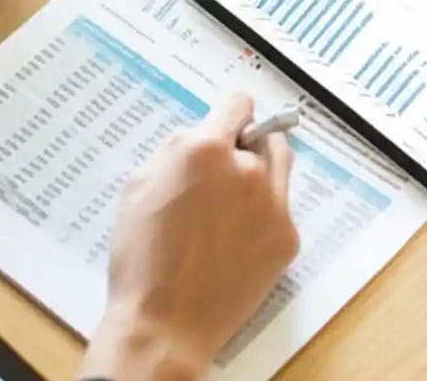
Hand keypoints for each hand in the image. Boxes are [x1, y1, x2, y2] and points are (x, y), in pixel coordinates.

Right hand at [80, 93, 298, 380]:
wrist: (166, 322)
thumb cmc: (142, 257)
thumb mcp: (139, 184)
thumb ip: (176, 150)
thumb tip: (200, 137)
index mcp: (206, 151)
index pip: (237, 104)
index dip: (228, 110)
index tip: (225, 118)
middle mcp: (248, 171)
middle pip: (266, 135)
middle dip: (247, 142)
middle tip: (225, 164)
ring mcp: (274, 206)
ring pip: (280, 167)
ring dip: (261, 170)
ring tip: (232, 198)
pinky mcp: (286, 239)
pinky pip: (280, 208)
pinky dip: (263, 212)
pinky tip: (234, 237)